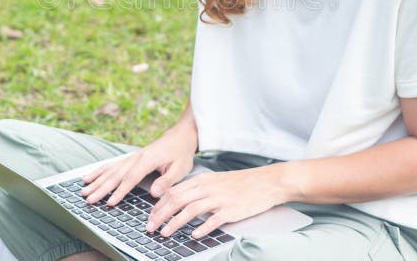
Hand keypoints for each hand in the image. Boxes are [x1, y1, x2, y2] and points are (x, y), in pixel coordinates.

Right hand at [80, 123, 196, 205]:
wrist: (180, 135)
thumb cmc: (181, 152)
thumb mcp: (180, 168)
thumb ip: (167, 181)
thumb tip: (154, 193)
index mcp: (147, 160)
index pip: (131, 178)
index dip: (120, 191)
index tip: (110, 202)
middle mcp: (136, 157)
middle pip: (116, 175)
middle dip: (101, 188)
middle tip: (89, 200)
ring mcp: (131, 157)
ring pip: (111, 170)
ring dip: (97, 181)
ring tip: (84, 191)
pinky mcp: (130, 158)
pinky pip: (112, 165)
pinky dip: (99, 171)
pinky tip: (89, 177)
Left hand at [146, 166, 284, 238]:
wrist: (266, 182)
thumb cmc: (242, 183)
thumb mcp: (216, 181)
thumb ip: (198, 189)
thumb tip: (179, 200)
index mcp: (202, 180)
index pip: (174, 191)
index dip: (159, 205)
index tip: (150, 216)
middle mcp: (208, 188)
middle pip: (177, 200)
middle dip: (160, 215)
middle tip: (150, 227)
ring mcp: (219, 198)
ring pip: (190, 210)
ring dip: (174, 222)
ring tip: (164, 233)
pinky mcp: (230, 210)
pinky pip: (212, 220)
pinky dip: (201, 227)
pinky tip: (193, 235)